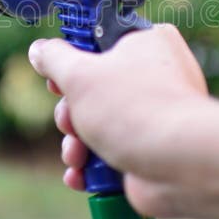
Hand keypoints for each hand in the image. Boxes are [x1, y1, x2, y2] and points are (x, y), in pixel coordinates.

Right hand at [28, 23, 209, 215]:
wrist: (178, 164)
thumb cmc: (135, 109)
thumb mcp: (79, 75)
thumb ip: (54, 59)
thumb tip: (39, 50)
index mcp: (146, 42)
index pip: (99, 43)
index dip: (71, 63)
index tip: (56, 80)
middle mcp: (155, 75)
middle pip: (92, 90)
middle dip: (71, 114)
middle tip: (70, 122)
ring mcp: (155, 114)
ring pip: (98, 125)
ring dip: (76, 144)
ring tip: (76, 156)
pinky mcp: (152, 149)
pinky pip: (112, 152)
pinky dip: (93, 166)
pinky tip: (81, 176)